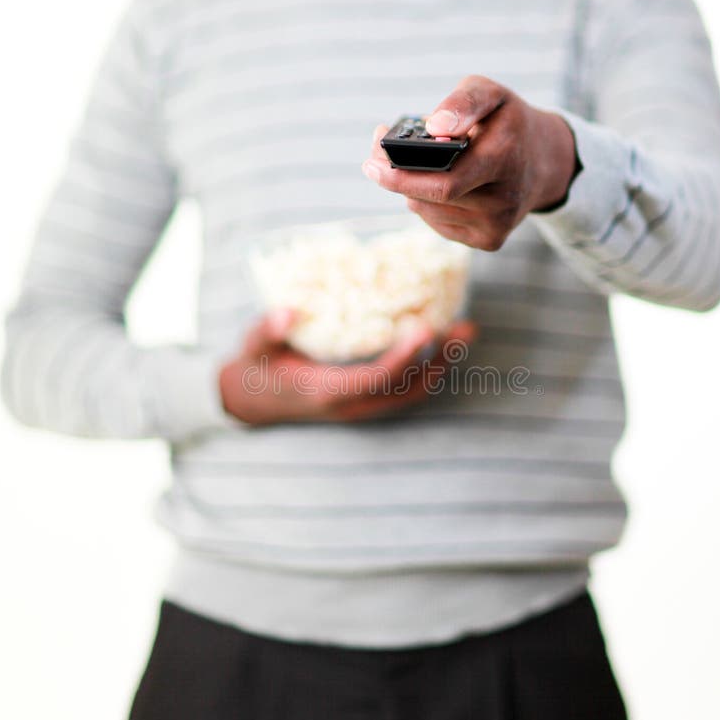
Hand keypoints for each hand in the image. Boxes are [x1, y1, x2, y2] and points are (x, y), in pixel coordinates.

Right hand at [218, 308, 476, 424]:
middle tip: (466, 328)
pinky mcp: (368, 402)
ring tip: (465, 333)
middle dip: (440, 361)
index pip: (375, 379)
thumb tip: (287, 312)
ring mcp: (363, 407)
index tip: (426, 329)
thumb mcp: (253, 348)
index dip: (404, 358)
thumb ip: (267, 330)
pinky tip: (443, 345)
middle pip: (407, 389)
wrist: (255, 402)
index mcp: (326, 392)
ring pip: (413, 394)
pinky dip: (430, 370)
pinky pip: (407, 391)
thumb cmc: (257, 369)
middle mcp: (351, 405)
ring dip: (442, 365)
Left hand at [362, 75, 577, 250]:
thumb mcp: (491, 94)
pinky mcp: (489, 241)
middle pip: (430, 200)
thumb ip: (463, 101)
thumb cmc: (507, 122)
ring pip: (428, 212)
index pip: (444, 181)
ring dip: (411, 190)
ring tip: (412, 166)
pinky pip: (439, 224)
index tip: (372, 163)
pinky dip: (428, 204)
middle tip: (374, 163)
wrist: (544, 161)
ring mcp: (496, 226)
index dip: (402, 175)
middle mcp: (503, 200)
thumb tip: (435, 127)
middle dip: (396, 181)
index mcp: (504, 158)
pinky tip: (436, 186)